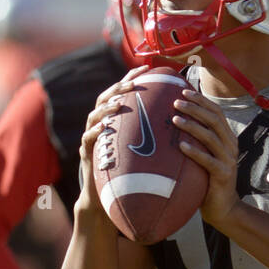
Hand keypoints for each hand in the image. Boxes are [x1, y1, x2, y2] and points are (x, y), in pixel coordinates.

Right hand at [75, 66, 150, 216]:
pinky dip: (95, 131)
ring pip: (94, 116)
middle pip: (106, 99)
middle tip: (133, 84)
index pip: (122, 94)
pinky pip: (88, 138)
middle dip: (118, 89)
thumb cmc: (129, 176)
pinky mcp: (86, 153)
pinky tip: (105, 127)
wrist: (107, 199)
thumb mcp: (142, 153)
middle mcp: (100, 125)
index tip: (147, 69)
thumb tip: (181, 124)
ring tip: (119, 103)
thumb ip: (153, 136)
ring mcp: (92, 138)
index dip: (132, 80)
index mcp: (115, 122)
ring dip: (106, 108)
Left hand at [172, 89, 240, 231]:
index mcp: (227, 138)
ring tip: (175, 119)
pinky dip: (194, 152)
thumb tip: (173, 121)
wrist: (223, 208)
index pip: (216, 112)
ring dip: (192, 126)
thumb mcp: (205, 156)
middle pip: (214, 120)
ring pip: (211, 137)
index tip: (183, 91)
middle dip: (195, 108)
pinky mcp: (223, 175)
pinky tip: (181, 146)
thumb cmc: (208, 180)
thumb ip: (197, 140)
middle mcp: (230, 146)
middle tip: (175, 102)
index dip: (201, 100)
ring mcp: (228, 161)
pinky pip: (208, 161)